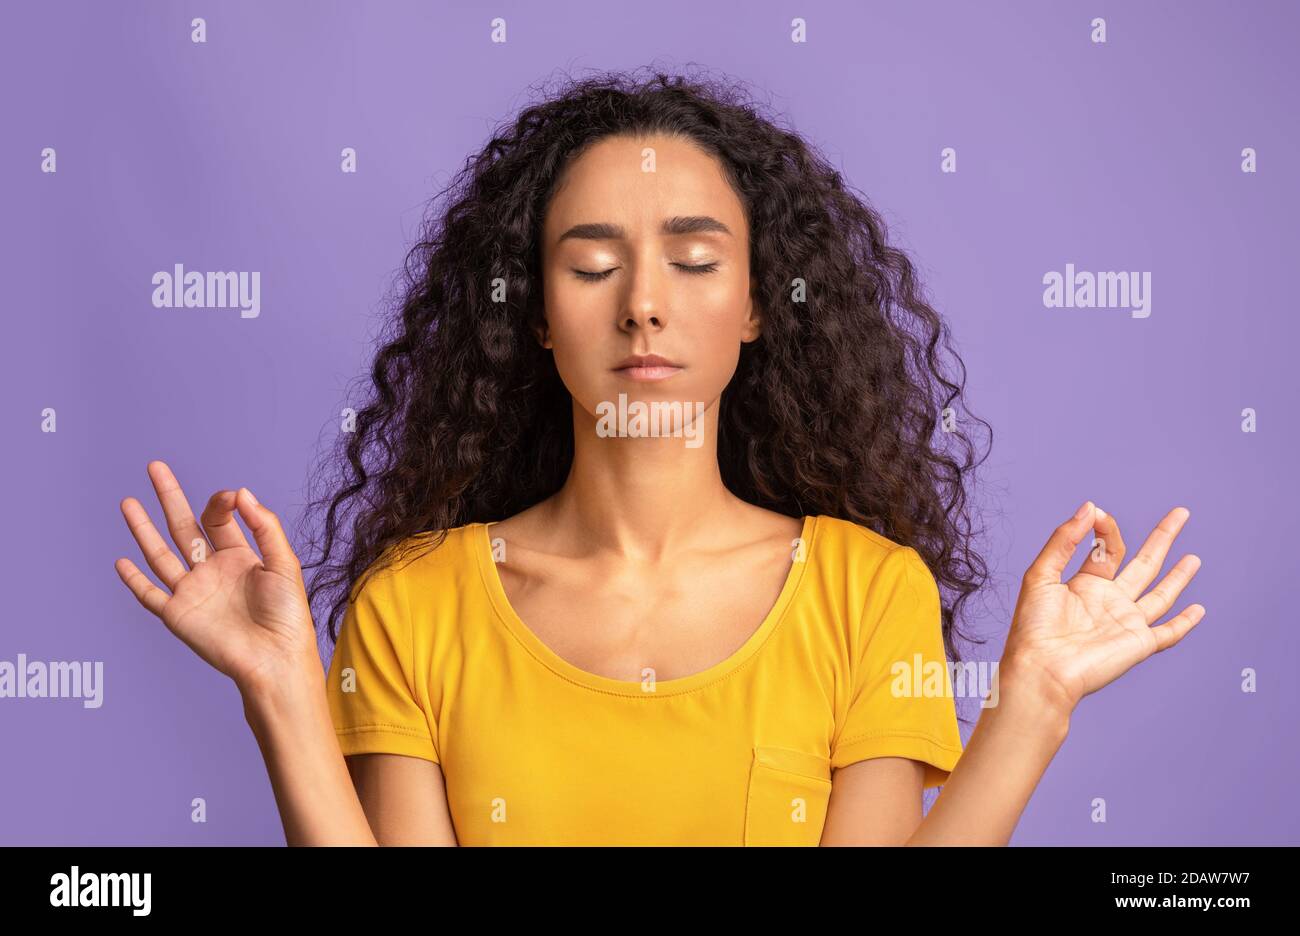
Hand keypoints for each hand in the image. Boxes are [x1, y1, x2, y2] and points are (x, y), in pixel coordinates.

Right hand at [114, 461, 318, 694]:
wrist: (275, 658)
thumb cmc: (287, 614)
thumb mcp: (284, 562)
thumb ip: (264, 526)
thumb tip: (241, 491)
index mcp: (239, 556)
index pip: (219, 519)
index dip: (221, 502)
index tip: (231, 497)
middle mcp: (212, 570)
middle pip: (184, 527)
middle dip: (169, 498)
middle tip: (155, 468)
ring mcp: (192, 591)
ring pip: (160, 554)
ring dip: (143, 529)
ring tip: (128, 502)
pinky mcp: (178, 614)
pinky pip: (149, 595)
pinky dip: (134, 580)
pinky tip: (121, 560)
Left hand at [1002, 502, 1204, 717]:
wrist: (1043, 670)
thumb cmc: (1034, 627)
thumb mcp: (1040, 574)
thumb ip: (1064, 540)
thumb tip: (1090, 508)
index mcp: (1083, 584)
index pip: (1107, 549)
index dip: (1106, 529)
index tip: (1098, 514)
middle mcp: (1108, 601)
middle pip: (1142, 564)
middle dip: (1162, 538)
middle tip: (1181, 514)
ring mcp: (1126, 622)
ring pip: (1160, 594)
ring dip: (1178, 576)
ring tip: (1193, 558)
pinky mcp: (1139, 643)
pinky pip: (1168, 632)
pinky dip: (1185, 622)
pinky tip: (1198, 610)